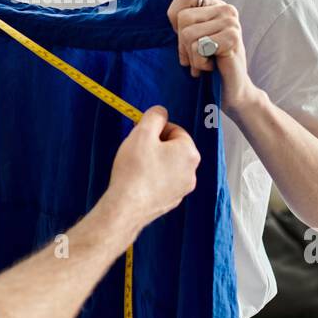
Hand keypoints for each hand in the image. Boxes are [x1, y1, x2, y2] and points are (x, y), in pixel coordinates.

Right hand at [104, 105, 200, 230]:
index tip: (141, 134)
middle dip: (155, 145)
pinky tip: (137, 181)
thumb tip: (160, 111)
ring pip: (168, 166)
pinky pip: (163, 182)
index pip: (176, 130)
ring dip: (154, 162)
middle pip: (173, 148)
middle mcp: (191, 172)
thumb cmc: (135, 170)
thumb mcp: (142, 132)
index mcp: (189, 153)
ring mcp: (182, 189)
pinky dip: (152, 179)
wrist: (126, 206)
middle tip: (137, 149)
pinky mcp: (171, 201)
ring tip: (135, 166)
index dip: (156, 129)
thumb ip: (154, 116)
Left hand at [167, 0, 256, 115]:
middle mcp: (226, 9)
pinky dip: (200, 62)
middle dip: (183, 43)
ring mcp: (231, 23)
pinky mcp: (232, 38)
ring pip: (188, 34)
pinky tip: (211, 66)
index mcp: (216, 5)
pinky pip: (198, 47)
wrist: (231, 91)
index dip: (177, 19)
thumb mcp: (191, 39)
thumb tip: (172, 15)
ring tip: (205, 62)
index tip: (187, 39)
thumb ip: (183, 23)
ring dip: (192, 56)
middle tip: (197, 56)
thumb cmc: (209, 65)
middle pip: (183, 18)